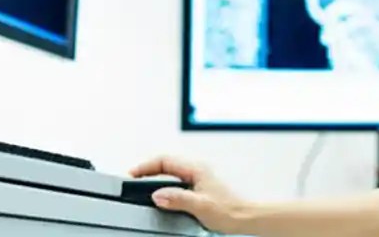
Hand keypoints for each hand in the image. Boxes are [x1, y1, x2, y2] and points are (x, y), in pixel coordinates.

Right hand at [129, 155, 248, 232]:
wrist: (246, 216)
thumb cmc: (230, 210)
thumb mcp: (200, 206)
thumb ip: (177, 199)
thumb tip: (157, 195)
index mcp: (196, 169)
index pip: (164, 161)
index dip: (145, 167)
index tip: (132, 174)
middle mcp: (198, 169)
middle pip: (166, 163)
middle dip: (148, 170)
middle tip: (133, 179)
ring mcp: (200, 177)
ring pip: (172, 171)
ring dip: (156, 176)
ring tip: (143, 184)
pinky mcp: (201, 186)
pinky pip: (178, 180)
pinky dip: (165, 184)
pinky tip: (163, 194)